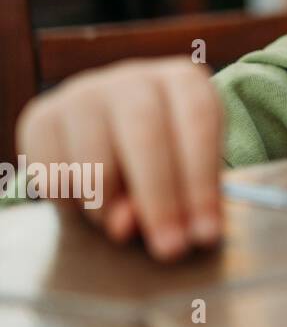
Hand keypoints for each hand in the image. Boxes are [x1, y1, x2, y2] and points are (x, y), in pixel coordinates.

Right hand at [15, 58, 224, 261]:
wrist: (112, 127)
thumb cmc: (166, 151)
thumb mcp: (187, 170)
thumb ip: (176, 198)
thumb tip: (125, 225)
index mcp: (183, 81)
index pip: (198, 122)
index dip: (202, 181)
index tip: (204, 233)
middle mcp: (133, 79)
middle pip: (146, 135)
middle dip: (159, 201)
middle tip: (168, 247)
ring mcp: (84, 94)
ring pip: (95, 157)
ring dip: (110, 207)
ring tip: (121, 225)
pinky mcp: (42, 117)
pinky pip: (52, 170)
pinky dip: (71, 200)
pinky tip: (88, 203)